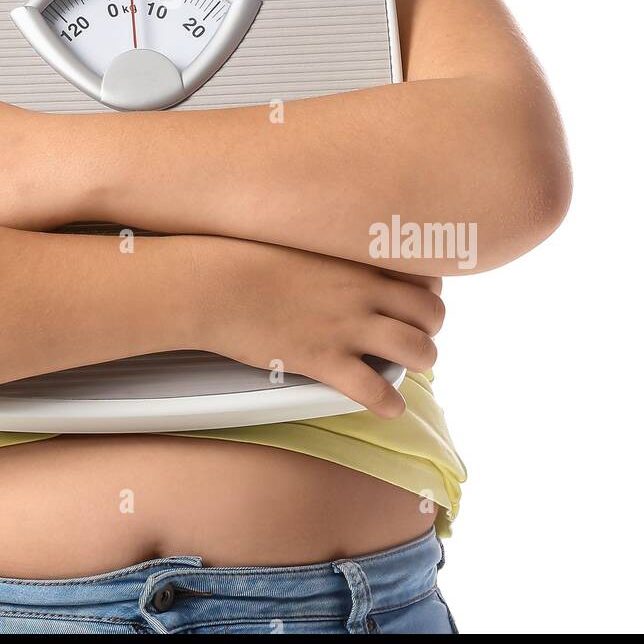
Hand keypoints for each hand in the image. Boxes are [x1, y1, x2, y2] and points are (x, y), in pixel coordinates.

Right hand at [204, 237, 444, 418]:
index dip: (427, 290)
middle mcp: (361, 291)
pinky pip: (376, 391)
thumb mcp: (295, 236)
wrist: (211, 283)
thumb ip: (327, 248)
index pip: (421, 273)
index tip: (415, 299)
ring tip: (404, 368)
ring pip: (419, 351)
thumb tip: (334, 256)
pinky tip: (388, 407)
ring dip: (420, 362)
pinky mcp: (325, 361)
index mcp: (355, 258)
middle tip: (412, 335)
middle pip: (432, 313)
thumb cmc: (241, 255)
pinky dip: (390, 404)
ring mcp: (346, 327)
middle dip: (429, 328)